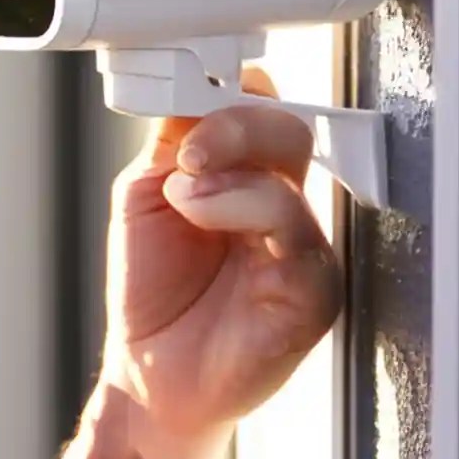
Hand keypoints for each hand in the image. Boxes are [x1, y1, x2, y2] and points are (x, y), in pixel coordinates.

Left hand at [34, 67, 340, 458]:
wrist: (151, 372)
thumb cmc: (153, 292)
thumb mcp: (146, 196)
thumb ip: (173, 143)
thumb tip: (193, 90)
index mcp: (246, 176)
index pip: (261, 108)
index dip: (231, 91)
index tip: (190, 86)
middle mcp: (280, 203)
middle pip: (287, 126)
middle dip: (235, 120)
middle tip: (190, 146)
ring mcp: (301, 244)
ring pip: (291, 168)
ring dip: (228, 163)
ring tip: (183, 191)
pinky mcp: (313, 289)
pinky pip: (295, 228)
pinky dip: (240, 206)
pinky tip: (199, 212)